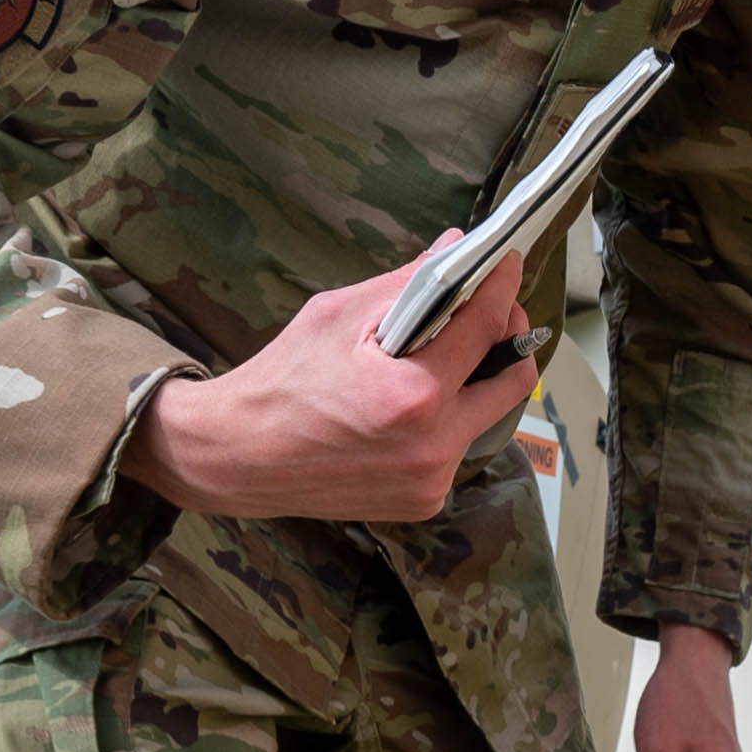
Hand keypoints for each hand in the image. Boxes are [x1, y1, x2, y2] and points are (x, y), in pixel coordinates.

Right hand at [124, 256, 538, 525]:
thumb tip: (454, 249)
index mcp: (414, 396)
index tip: (507, 264)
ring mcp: (431, 480)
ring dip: (474, 381)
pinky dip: (446, 420)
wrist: (239, 456)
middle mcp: (434, 446)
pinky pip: (458, 449)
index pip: (485, 328)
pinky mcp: (423, 502)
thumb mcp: (339, 316)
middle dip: (507, 337)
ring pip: (486, 416)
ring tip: (440, 358)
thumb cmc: (282, 380)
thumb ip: (408, 284)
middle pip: (512, 381)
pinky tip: (410, 407)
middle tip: (488, 311)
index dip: (501, 288)